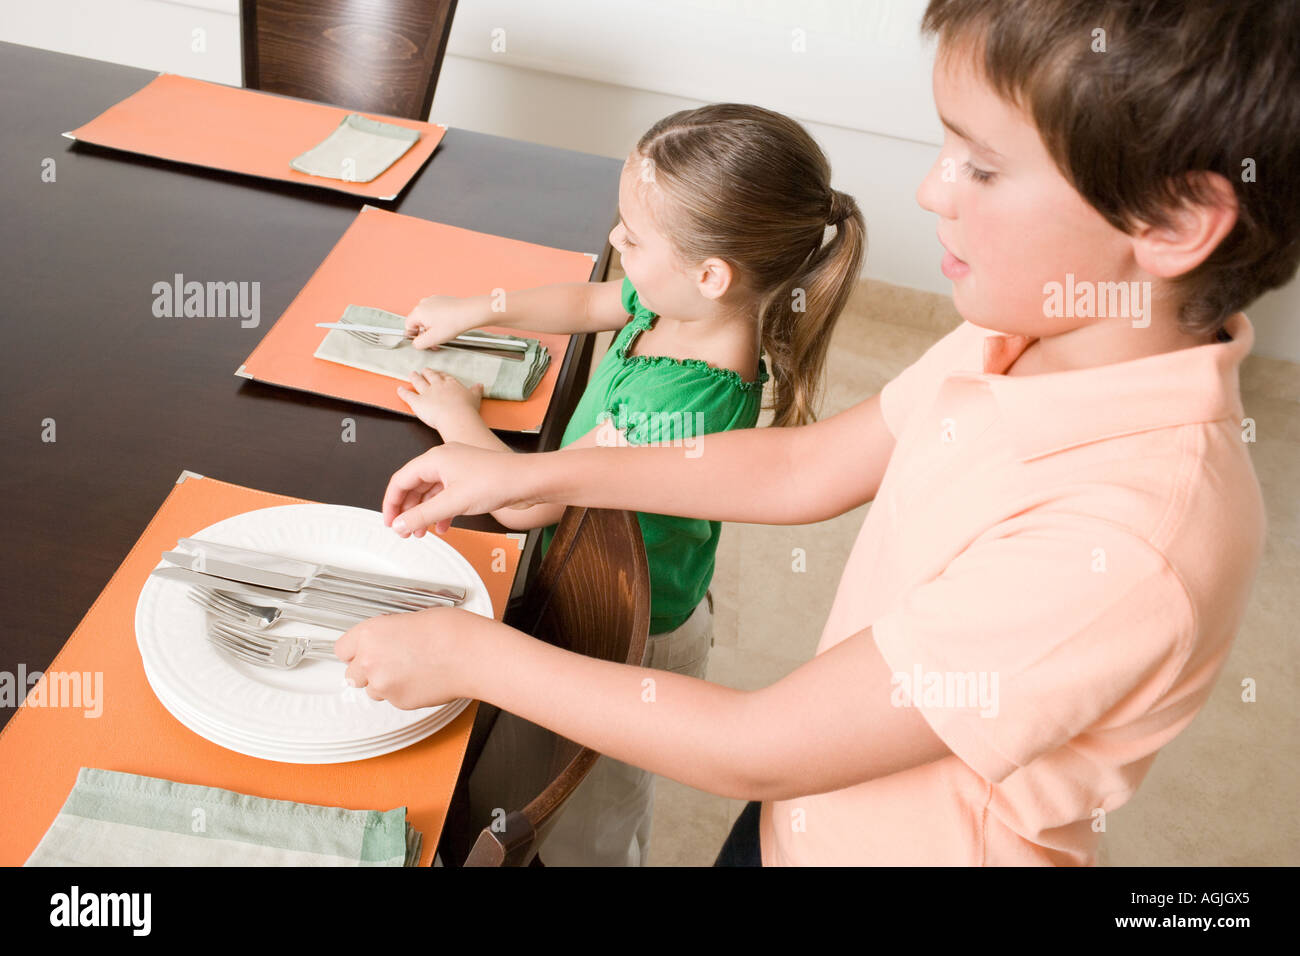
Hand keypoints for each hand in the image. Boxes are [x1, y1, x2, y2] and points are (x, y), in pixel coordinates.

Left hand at [334, 606, 496, 709]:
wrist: (470, 654)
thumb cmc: (450, 631)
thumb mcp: (410, 618)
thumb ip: (388, 632)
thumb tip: (386, 640)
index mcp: (370, 634)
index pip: (342, 649)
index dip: (354, 650)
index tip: (360, 651)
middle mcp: (370, 661)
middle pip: (352, 674)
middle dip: (367, 669)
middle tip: (388, 661)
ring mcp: (384, 685)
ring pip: (372, 690)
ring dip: (385, 682)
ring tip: (410, 669)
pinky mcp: (399, 702)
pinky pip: (393, 699)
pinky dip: (403, 692)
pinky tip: (421, 678)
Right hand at [383, 442, 543, 536]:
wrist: (528, 480)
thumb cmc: (497, 481)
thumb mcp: (453, 502)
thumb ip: (422, 515)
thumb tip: (399, 524)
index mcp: (434, 459)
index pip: (401, 480)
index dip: (391, 503)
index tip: (389, 522)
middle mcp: (444, 460)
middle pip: (414, 486)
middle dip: (408, 510)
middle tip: (404, 530)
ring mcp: (457, 469)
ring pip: (431, 492)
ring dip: (424, 513)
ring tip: (421, 532)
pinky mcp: (469, 479)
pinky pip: (447, 495)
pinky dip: (441, 511)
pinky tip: (443, 526)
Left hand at [397, 368, 484, 430]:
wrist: (457, 417)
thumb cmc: (466, 410)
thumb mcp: (475, 398)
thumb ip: (476, 391)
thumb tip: (480, 386)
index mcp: (452, 384)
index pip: (446, 377)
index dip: (442, 375)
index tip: (440, 374)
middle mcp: (438, 386)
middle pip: (431, 376)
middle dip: (427, 373)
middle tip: (425, 370)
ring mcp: (427, 393)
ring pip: (419, 382)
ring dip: (415, 377)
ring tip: (412, 374)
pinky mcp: (417, 402)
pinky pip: (408, 395)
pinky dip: (402, 392)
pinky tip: (399, 389)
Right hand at [405, 294, 476, 349]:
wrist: (469, 313)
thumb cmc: (452, 324)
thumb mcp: (433, 339)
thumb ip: (419, 343)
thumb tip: (415, 343)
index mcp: (418, 312)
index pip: (408, 325)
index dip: (414, 336)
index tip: (423, 342)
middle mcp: (423, 303)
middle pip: (418, 321)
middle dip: (425, 333)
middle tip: (435, 342)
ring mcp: (433, 300)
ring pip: (427, 317)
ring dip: (432, 327)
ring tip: (443, 334)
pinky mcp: (442, 300)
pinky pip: (435, 312)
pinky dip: (438, 320)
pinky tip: (447, 325)